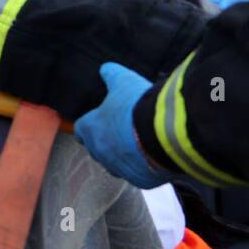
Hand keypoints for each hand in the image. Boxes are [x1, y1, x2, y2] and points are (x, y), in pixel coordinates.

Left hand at [74, 62, 171, 189]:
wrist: (166, 134)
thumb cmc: (138, 106)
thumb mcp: (124, 81)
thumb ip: (112, 74)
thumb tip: (105, 68)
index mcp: (90, 130)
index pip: (81, 131)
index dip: (91, 126)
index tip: (100, 122)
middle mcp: (100, 153)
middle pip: (98, 150)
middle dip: (108, 142)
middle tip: (124, 132)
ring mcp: (119, 169)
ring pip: (117, 165)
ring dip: (125, 156)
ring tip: (141, 143)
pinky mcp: (140, 180)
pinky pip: (139, 175)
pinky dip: (145, 167)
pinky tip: (155, 155)